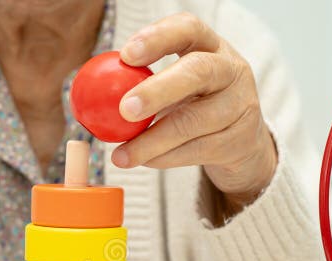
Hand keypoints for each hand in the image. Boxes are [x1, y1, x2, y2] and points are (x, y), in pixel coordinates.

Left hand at [111, 13, 276, 211]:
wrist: (242, 143)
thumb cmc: (194, 106)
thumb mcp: (175, 87)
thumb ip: (141, 84)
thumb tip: (90, 95)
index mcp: (210, 46)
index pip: (188, 28)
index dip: (158, 38)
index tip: (125, 55)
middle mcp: (230, 69)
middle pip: (197, 71)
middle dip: (158, 90)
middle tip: (124, 109)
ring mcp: (240, 105)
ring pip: (193, 122)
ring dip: (152, 140)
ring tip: (121, 156)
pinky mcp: (239, 140)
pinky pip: (196, 151)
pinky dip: (165, 159)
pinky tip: (144, 161)